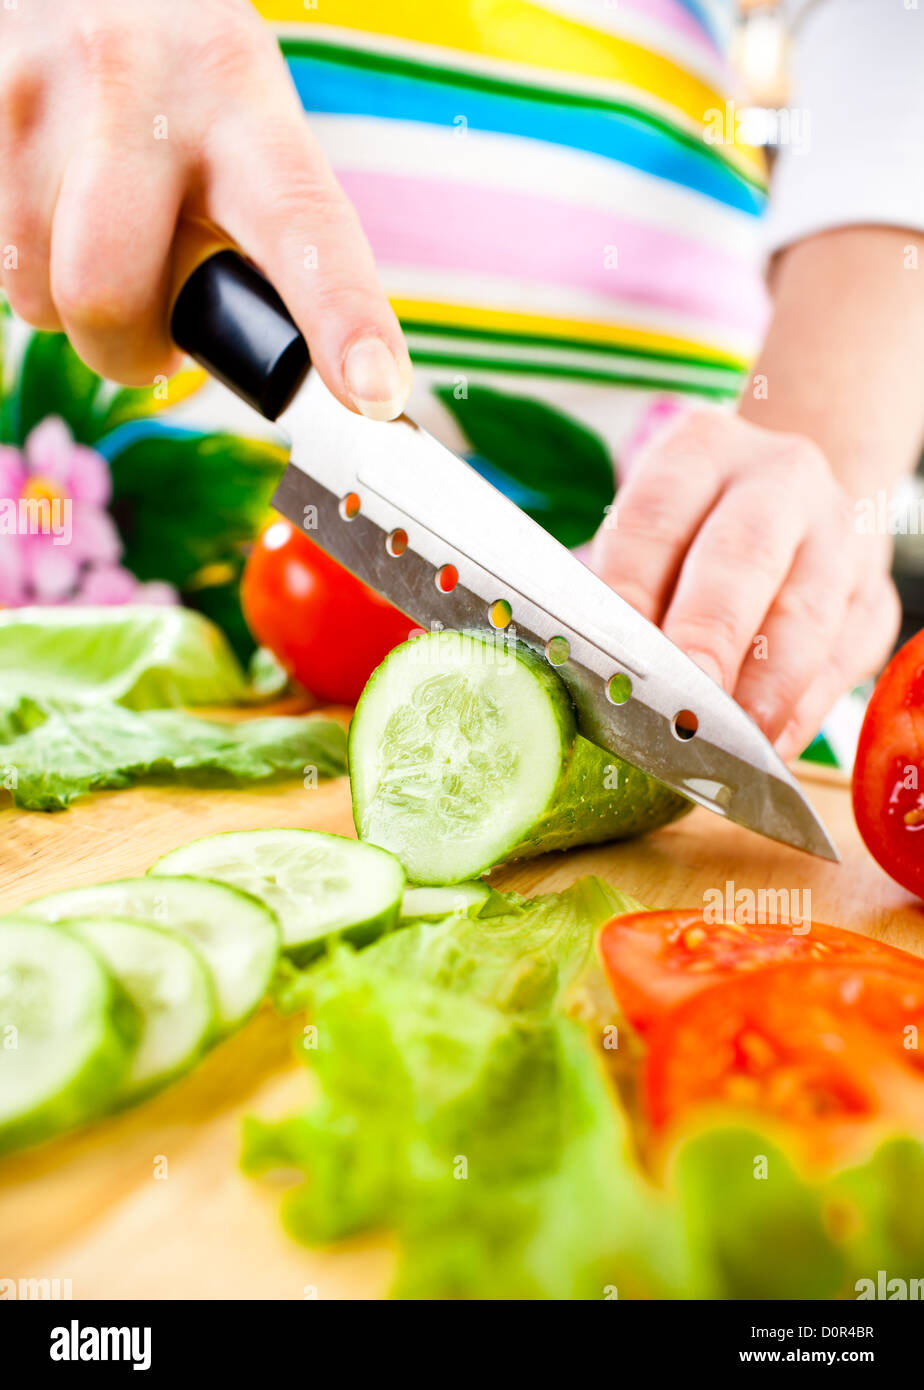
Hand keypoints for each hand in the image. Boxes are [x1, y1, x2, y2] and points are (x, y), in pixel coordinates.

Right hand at [0, 0, 411, 415]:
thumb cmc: (176, 83)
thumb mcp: (239, 122)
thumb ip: (258, 225)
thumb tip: (279, 363)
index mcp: (243, 98)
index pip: (302, 224)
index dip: (342, 318)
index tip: (375, 392)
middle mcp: (141, 82)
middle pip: (109, 297)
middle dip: (130, 353)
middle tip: (153, 331)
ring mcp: (37, 87)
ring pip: (37, 296)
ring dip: (68, 307)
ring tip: (92, 237)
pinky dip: (26, 267)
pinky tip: (45, 206)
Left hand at [589, 409, 900, 760]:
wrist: (795, 498)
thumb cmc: (695, 526)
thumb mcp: (650, 526)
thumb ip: (624, 588)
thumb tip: (597, 676)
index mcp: (701, 450)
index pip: (655, 519)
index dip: (629, 593)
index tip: (611, 658)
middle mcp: (779, 480)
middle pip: (742, 557)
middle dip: (710, 636)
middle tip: (681, 701)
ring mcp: (838, 537)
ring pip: (807, 615)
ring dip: (764, 688)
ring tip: (726, 742)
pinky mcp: (873, 597)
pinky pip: (845, 658)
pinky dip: (805, 709)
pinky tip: (770, 747)